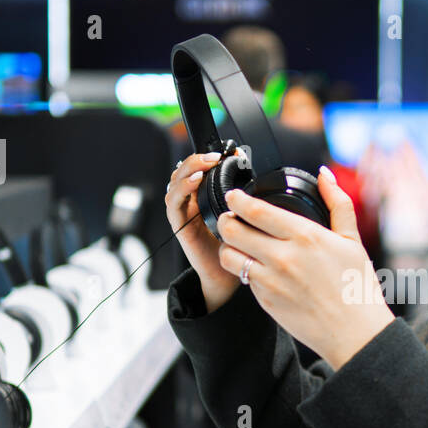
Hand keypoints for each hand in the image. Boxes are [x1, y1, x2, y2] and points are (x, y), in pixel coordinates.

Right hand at [165, 151, 240, 312]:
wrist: (224, 276)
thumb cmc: (234, 247)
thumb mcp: (240, 215)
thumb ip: (241, 196)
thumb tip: (253, 174)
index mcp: (203, 197)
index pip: (197, 169)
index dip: (206, 157)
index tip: (224, 151)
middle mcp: (189, 203)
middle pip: (183, 171)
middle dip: (196, 159)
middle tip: (214, 155)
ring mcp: (182, 213)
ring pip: (175, 183)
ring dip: (188, 170)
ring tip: (204, 165)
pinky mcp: (179, 225)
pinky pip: (174, 203)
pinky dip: (182, 189)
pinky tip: (195, 182)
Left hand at [215, 166, 395, 369]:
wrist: (355, 333)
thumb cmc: (356, 285)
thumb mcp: (352, 240)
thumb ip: (337, 203)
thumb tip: (324, 175)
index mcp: (305, 236)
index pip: (256, 210)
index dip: (238, 200)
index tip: (234, 196)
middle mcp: (284, 257)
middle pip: (233, 230)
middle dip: (226, 220)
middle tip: (230, 218)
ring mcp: (271, 281)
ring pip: (229, 256)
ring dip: (228, 246)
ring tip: (236, 243)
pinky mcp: (266, 301)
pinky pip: (243, 279)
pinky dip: (244, 270)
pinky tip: (256, 267)